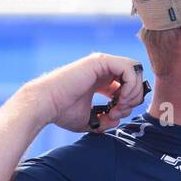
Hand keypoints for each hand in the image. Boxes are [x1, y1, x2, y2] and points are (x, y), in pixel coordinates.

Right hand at [24, 53, 148, 132]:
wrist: (46, 105)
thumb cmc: (62, 112)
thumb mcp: (91, 119)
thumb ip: (106, 119)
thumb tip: (118, 120)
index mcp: (100, 80)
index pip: (128, 86)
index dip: (128, 102)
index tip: (115, 115)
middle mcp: (102, 69)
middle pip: (135, 78)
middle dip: (133, 98)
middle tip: (118, 112)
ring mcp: (101, 63)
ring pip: (135, 71)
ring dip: (133, 92)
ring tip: (119, 106)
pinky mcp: (99, 61)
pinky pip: (129, 69)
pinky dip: (131, 85)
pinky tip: (121, 98)